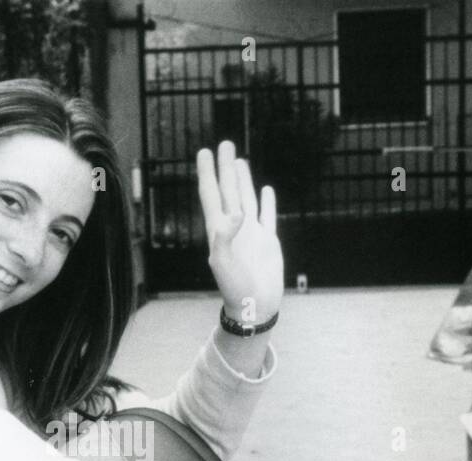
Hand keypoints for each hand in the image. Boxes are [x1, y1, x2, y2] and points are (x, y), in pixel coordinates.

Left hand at [196, 141, 282, 324]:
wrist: (254, 306)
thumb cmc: (235, 288)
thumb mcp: (224, 264)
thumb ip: (226, 237)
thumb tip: (236, 212)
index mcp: (218, 230)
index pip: (211, 195)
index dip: (207, 173)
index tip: (203, 152)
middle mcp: (234, 227)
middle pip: (228, 190)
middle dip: (225, 168)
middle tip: (224, 143)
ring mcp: (251, 233)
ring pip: (246, 198)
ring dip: (242, 179)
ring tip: (239, 160)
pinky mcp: (268, 240)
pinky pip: (267, 215)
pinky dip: (267, 201)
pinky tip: (266, 189)